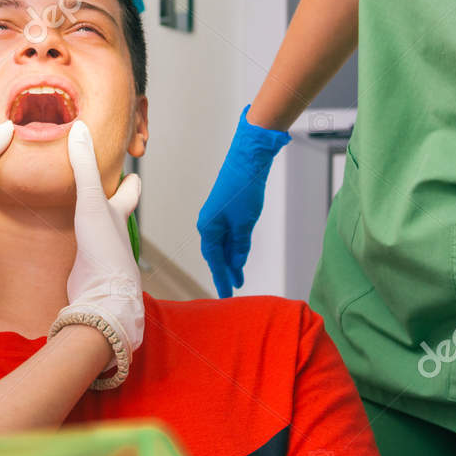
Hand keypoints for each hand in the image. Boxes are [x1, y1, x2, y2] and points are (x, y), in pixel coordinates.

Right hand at [51, 120, 143, 383]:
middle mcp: (113, 231)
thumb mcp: (93, 200)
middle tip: (100, 181)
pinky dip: (76, 239)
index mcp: (120, 213)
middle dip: (112, 198)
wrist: (101, 296)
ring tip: (76, 204)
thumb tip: (79, 129)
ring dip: (91, 219)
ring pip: (98, 229)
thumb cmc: (105, 248)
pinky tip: (65, 237)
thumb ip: (84, 167)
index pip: (130, 189)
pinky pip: (81, 247)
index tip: (128, 163)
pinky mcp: (84, 267)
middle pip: (116, 210)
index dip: (131, 177)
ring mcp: (99, 250)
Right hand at [196, 106, 291, 296]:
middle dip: (224, 272)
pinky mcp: (226, 210)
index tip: (226, 295)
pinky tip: (239, 255)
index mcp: (208, 228)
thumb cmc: (243, 190)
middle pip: (216, 254)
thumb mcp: (244, 224)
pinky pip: (227, 235)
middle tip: (231, 291)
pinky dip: (233, 247)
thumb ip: (240, 246)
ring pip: (222, 245)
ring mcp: (217, 216)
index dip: (221, 278)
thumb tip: (236, 263)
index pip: (214, 260)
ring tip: (238, 278)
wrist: (247, 161)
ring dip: (230, 260)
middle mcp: (209, 224)